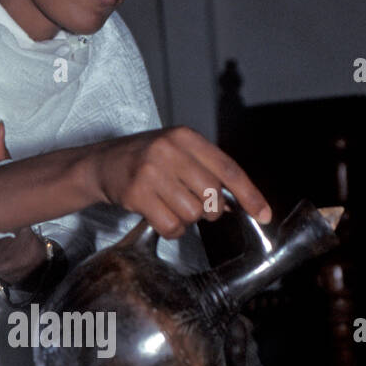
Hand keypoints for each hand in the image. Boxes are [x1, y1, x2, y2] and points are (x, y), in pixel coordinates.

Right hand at [90, 126, 270, 238]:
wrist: (101, 163)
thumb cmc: (145, 160)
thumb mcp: (177, 152)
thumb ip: (206, 170)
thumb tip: (238, 203)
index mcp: (186, 137)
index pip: (228, 169)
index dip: (250, 194)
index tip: (264, 214)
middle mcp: (170, 150)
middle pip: (213, 196)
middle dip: (209, 209)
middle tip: (192, 203)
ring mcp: (151, 171)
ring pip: (192, 214)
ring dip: (186, 219)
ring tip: (169, 205)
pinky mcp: (137, 194)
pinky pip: (171, 226)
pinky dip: (170, 229)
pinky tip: (159, 216)